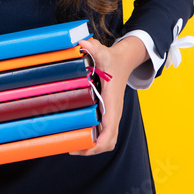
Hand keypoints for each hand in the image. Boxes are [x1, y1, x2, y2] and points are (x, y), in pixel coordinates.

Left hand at [70, 36, 147, 155]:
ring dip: (90, 147)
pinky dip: (92, 139)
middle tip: (70, 147)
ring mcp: (110, 115)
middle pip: (108, 143)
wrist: (123, 61)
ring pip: (106, 141)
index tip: (82, 147)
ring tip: (71, 144)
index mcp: (112, 104)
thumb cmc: (112, 60)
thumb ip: (93, 48)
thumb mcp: (104, 52)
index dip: (97, 144)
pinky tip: (76, 134)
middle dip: (91, 150)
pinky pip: (102, 133)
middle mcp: (113, 113)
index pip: (110, 132)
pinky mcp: (106, 114)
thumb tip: (82, 43)